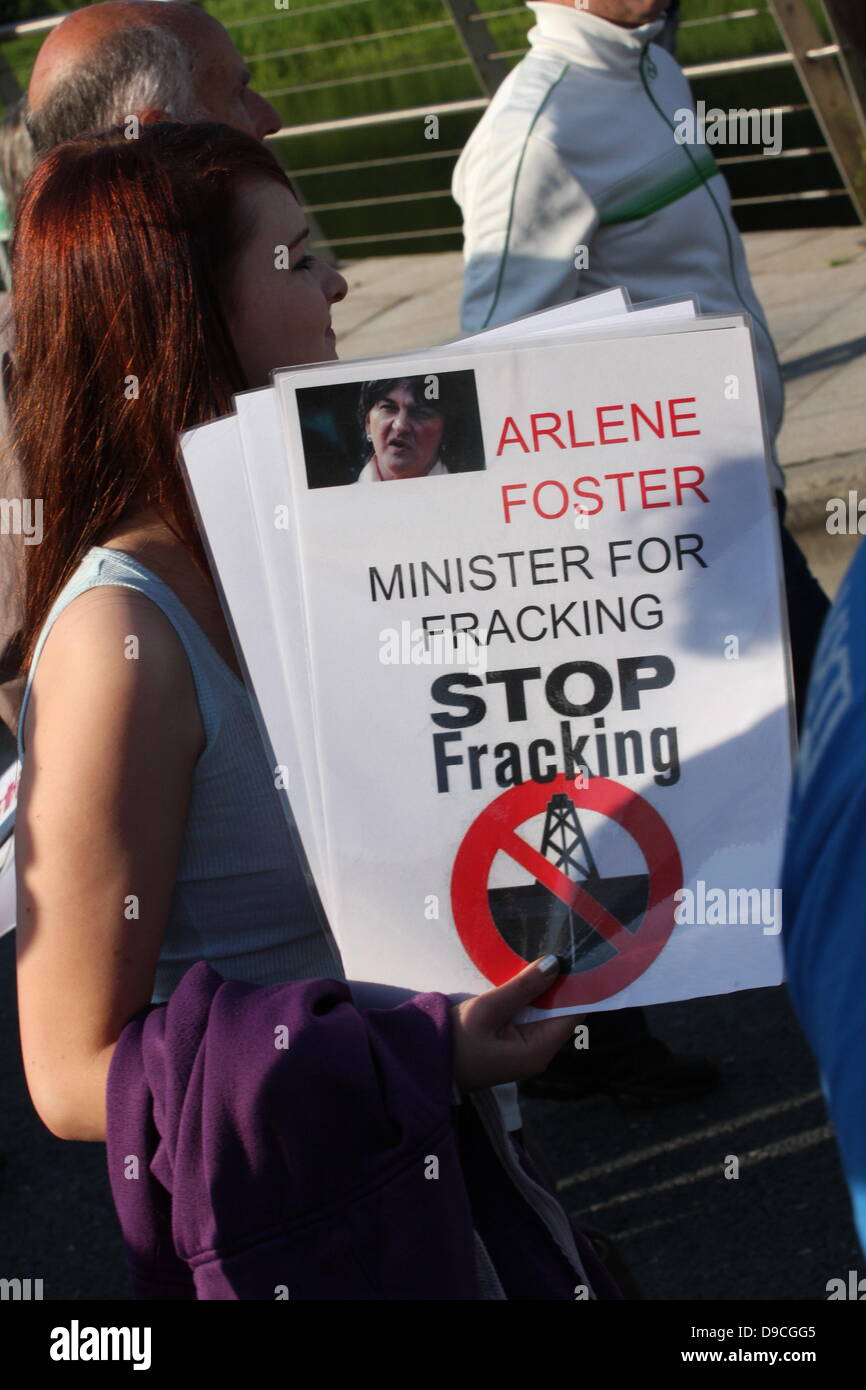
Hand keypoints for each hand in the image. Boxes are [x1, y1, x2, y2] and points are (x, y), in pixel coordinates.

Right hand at [451, 955, 581, 1092]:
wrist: (424, 1067)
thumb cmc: (454, 1042)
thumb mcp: (488, 1009)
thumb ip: (522, 987)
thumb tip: (554, 964)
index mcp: (538, 1051)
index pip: (572, 1014)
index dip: (577, 986)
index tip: (577, 957)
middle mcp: (537, 1054)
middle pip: (560, 1013)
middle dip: (558, 984)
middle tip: (558, 948)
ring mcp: (524, 1051)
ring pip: (543, 1014)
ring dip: (541, 990)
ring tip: (543, 956)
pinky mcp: (511, 1046)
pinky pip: (528, 1018)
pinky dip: (527, 999)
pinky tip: (524, 978)